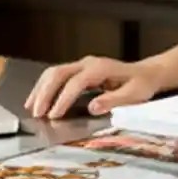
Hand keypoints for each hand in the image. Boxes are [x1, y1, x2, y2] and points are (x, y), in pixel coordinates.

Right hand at [24, 56, 161, 119]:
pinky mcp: (79, 69)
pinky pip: (57, 75)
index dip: (63, 99)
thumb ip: (113, 100)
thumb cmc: (141, 85)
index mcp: (100, 68)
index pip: (76, 83)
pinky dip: (44, 87)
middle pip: (59, 73)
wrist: (146, 73)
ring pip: (54, 72)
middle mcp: (88, 63)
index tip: (54, 116)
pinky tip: (37, 100)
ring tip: (31, 108)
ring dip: (41, 89)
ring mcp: (82, 64)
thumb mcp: (134, 95)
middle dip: (45, 93)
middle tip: (37, 114)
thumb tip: (93, 107)